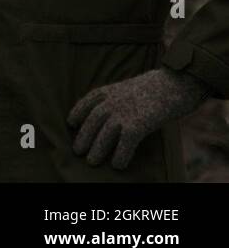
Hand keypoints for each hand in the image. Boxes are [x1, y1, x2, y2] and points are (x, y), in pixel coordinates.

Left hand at [68, 68, 208, 169]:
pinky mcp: (138, 124)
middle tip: (77, 151)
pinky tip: (117, 165)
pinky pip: (125, 143)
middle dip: (83, 137)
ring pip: (104, 135)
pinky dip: (120, 155)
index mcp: (109, 90)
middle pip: (92, 121)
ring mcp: (124, 112)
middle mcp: (112, 101)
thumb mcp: (130, 87)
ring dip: (97, 149)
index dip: (77, 112)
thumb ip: (119, 97)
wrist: (176, 82)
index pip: (87, 101)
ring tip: (91, 162)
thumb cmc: (157, 86)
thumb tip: (113, 113)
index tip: (71, 122)